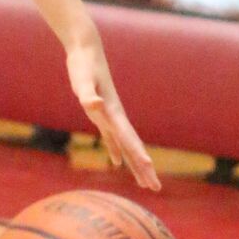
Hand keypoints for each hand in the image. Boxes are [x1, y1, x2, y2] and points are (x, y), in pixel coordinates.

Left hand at [65, 30, 160, 190]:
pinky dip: (115, 150)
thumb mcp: (83, 80)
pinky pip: (112, 138)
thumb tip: (93, 103)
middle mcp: (114, 116)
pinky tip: (116, 162)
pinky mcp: (101, 114)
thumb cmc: (83, 65)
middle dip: (144, 168)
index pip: (127, 136)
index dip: (137, 152)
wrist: (86, 50)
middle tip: (155, 188)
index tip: (148, 168)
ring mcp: (109, 116)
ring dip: (135, 164)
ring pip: (125, 146)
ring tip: (144, 182)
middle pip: (132, 147)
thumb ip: (88, 94)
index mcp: (112, 111)